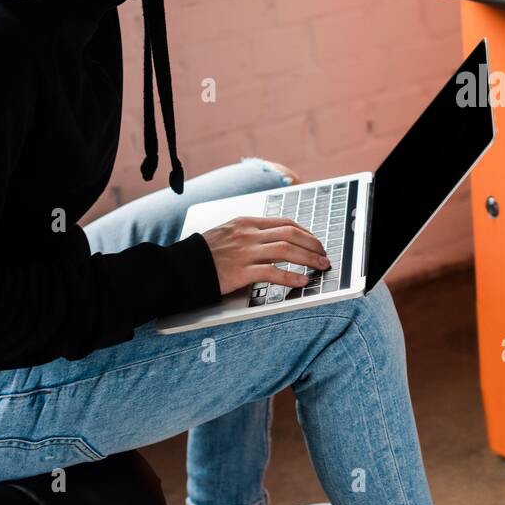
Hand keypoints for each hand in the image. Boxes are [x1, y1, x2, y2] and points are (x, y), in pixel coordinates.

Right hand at [201, 216, 328, 294]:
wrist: (180, 267)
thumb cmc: (204, 254)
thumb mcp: (227, 233)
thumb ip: (249, 234)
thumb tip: (274, 241)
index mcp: (246, 223)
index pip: (284, 223)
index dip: (305, 232)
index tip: (315, 242)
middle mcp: (248, 234)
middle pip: (291, 234)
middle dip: (313, 244)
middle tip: (325, 255)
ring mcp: (245, 252)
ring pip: (287, 250)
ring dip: (309, 259)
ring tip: (321, 267)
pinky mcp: (241, 271)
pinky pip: (272, 272)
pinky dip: (291, 277)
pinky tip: (302, 281)